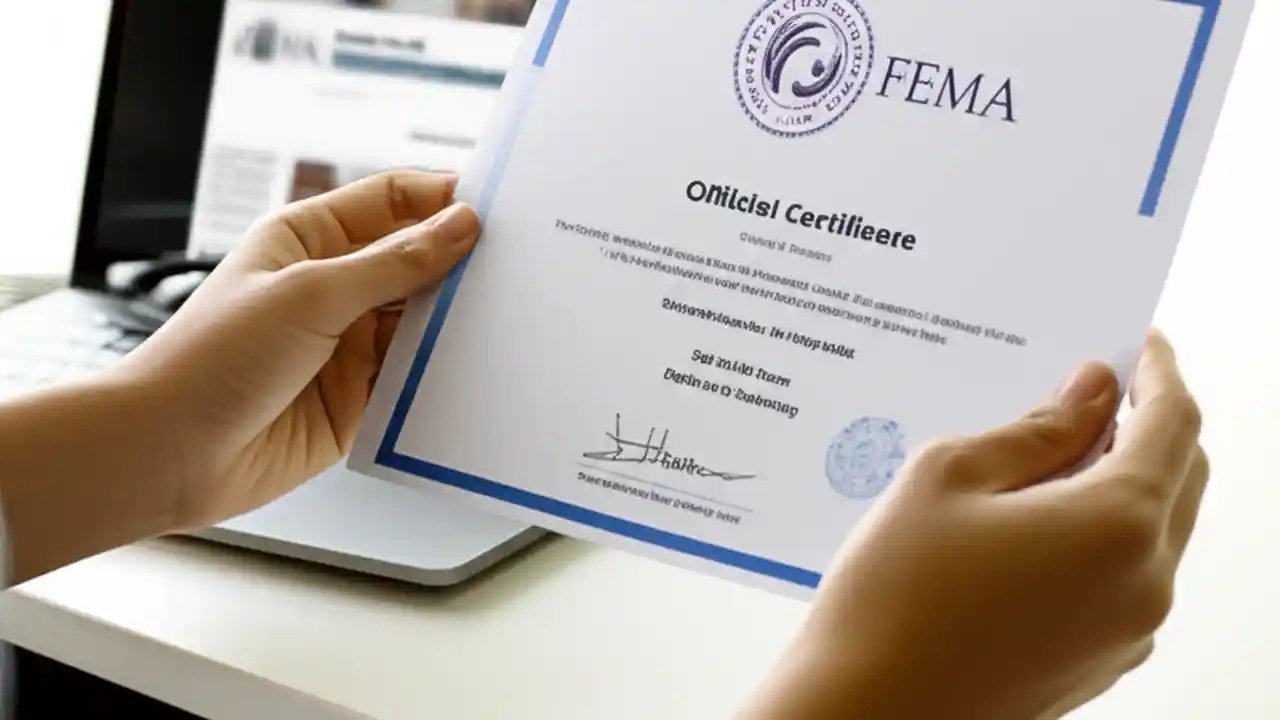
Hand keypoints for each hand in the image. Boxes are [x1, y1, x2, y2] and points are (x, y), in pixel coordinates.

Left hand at [115, 171, 478, 528]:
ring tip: (505, 319)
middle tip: (518, 268)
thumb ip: (393, 264)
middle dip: (461, 264)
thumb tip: (459, 226)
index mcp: (308, 239)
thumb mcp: (310, 293)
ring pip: (422, 322)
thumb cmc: (210, 360)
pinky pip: (416, 379)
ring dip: (455, 322)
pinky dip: (444, 374)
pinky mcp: (360, 398)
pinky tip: (475, 370)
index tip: (497, 209)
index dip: (442, 199)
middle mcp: (331, 287)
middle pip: (415, 261)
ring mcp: (346, 344)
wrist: (170, 455)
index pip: (391, 201)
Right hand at [743, 332, 1206, 718]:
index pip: (1173, 423)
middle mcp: (1144, 583)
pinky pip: (1124, 576)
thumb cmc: (893, 597)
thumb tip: (1088, 396)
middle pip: (1181, 476)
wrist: (867, 712)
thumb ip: (1033, 429)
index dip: (1158, 370)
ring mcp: (1127, 632)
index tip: (1136, 341)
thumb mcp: (948, 478)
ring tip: (1048, 450)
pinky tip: (1035, 516)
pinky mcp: (1098, 661)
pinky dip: (1102, 532)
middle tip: (1090, 387)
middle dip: (1146, 422)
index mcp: (1117, 526)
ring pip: (1155, 529)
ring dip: (1122, 478)